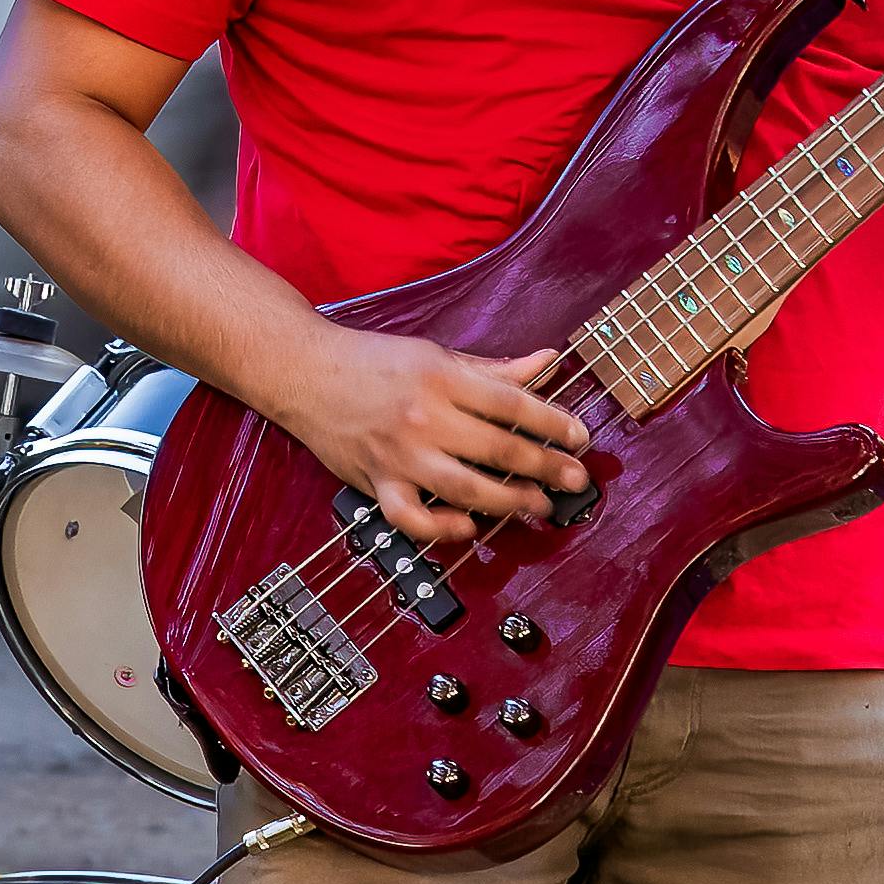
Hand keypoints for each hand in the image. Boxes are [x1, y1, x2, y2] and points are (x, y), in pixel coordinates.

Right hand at [268, 326, 588, 549]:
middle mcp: (423, 418)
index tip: (580, 438)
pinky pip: (412, 518)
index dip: (552, 423)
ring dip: (509, 502)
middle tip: (574, 480)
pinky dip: (442, 528)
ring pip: (465, 489)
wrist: (303, 371)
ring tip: (538, 505)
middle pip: (498, 450)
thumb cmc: (371, 361)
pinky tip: (470, 526)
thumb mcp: (436, 355)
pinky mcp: (375, 482)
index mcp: (442, 379)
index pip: (512, 405)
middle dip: (545, 468)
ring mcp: (399, 455)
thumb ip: (493, 369)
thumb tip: (546, 363)